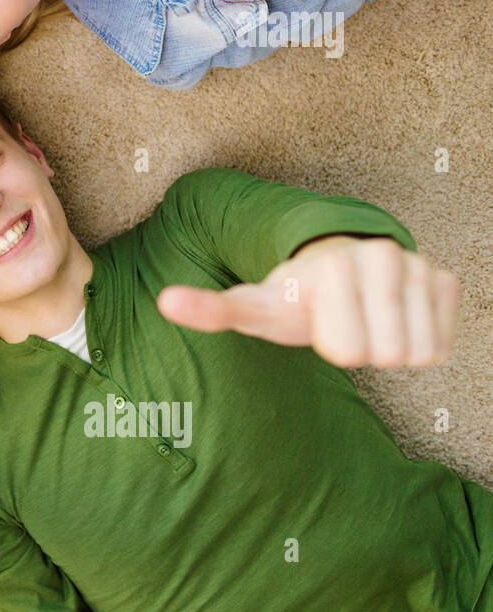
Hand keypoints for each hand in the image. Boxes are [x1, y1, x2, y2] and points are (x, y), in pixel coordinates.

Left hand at [157, 236, 461, 368]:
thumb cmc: (291, 295)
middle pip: (386, 354)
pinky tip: (392, 318)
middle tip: (342, 321)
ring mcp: (420, 266)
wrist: (334, 267)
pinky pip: (442, 343)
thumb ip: (210, 309)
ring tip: (364, 319)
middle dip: (361, 347)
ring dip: (389, 346)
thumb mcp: (252, 306)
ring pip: (417, 353)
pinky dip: (418, 341)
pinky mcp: (446, 280)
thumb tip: (164, 302)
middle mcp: (382, 256)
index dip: (330, 343)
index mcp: (334, 265)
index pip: (348, 350)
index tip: (316, 318)